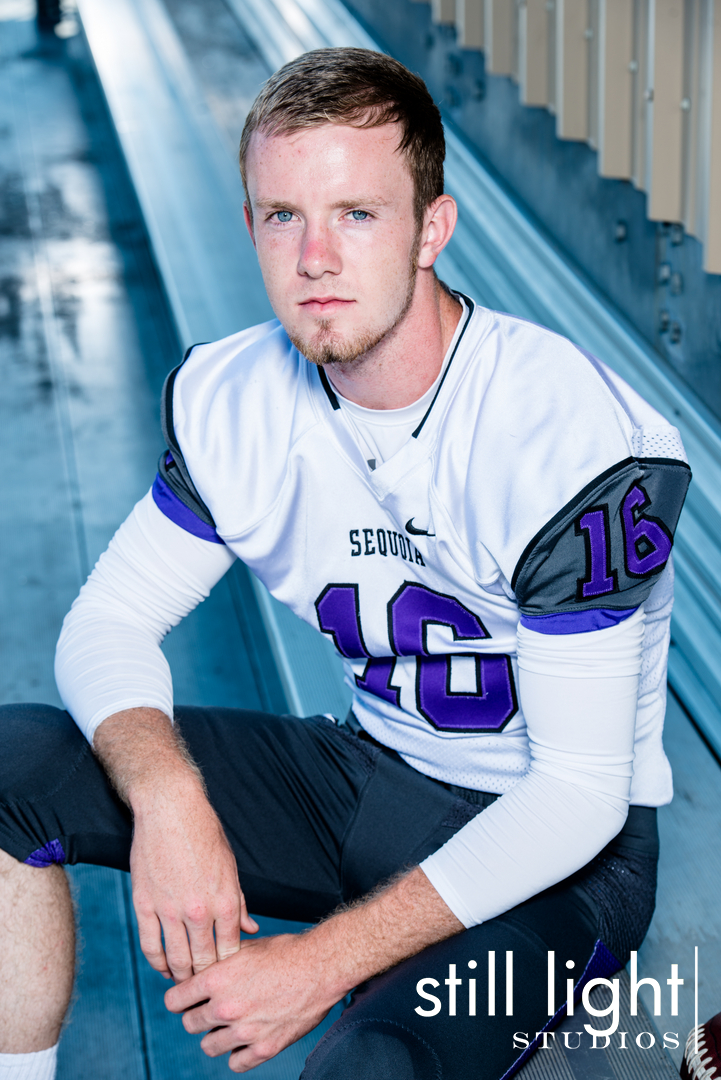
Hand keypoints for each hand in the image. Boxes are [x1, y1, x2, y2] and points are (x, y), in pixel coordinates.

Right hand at [93, 708, 257, 982]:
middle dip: (206, 979)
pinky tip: (164, 966)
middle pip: (203, 961)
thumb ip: (239, 901)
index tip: (229, 975)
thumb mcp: (230, 866)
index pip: (230, 950)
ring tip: (185, 983)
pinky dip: (157, 962)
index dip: (230, 968)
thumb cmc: (204, 833)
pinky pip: (150, 945)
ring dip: (181, 975)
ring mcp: (169, 909)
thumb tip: (251, 928)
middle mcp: (198, 910)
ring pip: (176, 959)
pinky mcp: (144, 904)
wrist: (170, 808)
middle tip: (206, 989)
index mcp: (225, 900)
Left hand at [165, 932, 336, 1072]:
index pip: (174, 1001)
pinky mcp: (264, 1048)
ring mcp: (244, 1031)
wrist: (321, 966)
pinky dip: (237, 1053)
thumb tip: (200, 968)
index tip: (188, 997)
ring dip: (216, 1035)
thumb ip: (219, 961)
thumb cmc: (285, 952)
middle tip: (212, 1007)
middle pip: (189, 1024)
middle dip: (198, 1015)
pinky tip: (245, 1038)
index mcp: (216, 979)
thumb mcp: (246, 947)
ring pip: (209, 1046)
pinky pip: (235, 1063)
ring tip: (230, 1023)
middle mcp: (226, 1007)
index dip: (180, 997)